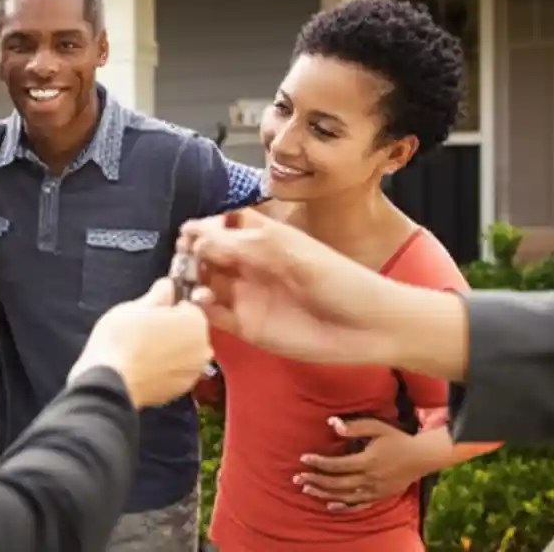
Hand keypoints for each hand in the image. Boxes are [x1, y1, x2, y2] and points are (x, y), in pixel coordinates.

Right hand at [71, 279, 213, 407]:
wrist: (110, 382)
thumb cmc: (121, 339)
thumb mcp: (136, 306)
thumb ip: (159, 294)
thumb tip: (168, 287)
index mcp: (196, 322)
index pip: (188, 306)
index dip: (169, 306)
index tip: (152, 311)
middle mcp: (202, 348)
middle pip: (189, 331)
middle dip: (172, 329)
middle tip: (143, 329)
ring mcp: (193, 373)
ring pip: (183, 352)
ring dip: (169, 349)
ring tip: (140, 349)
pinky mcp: (180, 391)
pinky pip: (175, 371)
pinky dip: (164, 368)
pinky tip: (143, 365)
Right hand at [176, 209, 404, 365]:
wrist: (369, 326)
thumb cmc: (340, 280)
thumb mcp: (289, 253)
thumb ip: (242, 245)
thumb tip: (196, 240)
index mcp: (261, 239)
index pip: (218, 227)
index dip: (201, 229)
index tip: (189, 235)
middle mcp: (248, 266)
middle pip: (204, 255)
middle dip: (189, 256)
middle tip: (184, 262)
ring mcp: (246, 296)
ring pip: (204, 285)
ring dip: (189, 282)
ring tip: (191, 285)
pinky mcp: (247, 326)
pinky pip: (213, 316)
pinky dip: (200, 310)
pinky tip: (200, 304)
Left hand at [295, 416, 433, 510]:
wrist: (421, 457)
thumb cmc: (397, 439)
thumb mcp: (377, 427)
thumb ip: (354, 426)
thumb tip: (332, 423)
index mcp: (368, 461)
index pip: (337, 465)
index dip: (319, 462)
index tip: (303, 458)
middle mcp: (370, 479)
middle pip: (337, 483)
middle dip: (315, 480)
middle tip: (297, 477)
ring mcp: (375, 491)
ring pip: (344, 496)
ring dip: (324, 493)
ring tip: (306, 489)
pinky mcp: (379, 497)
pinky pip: (359, 506)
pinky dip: (344, 507)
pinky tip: (330, 505)